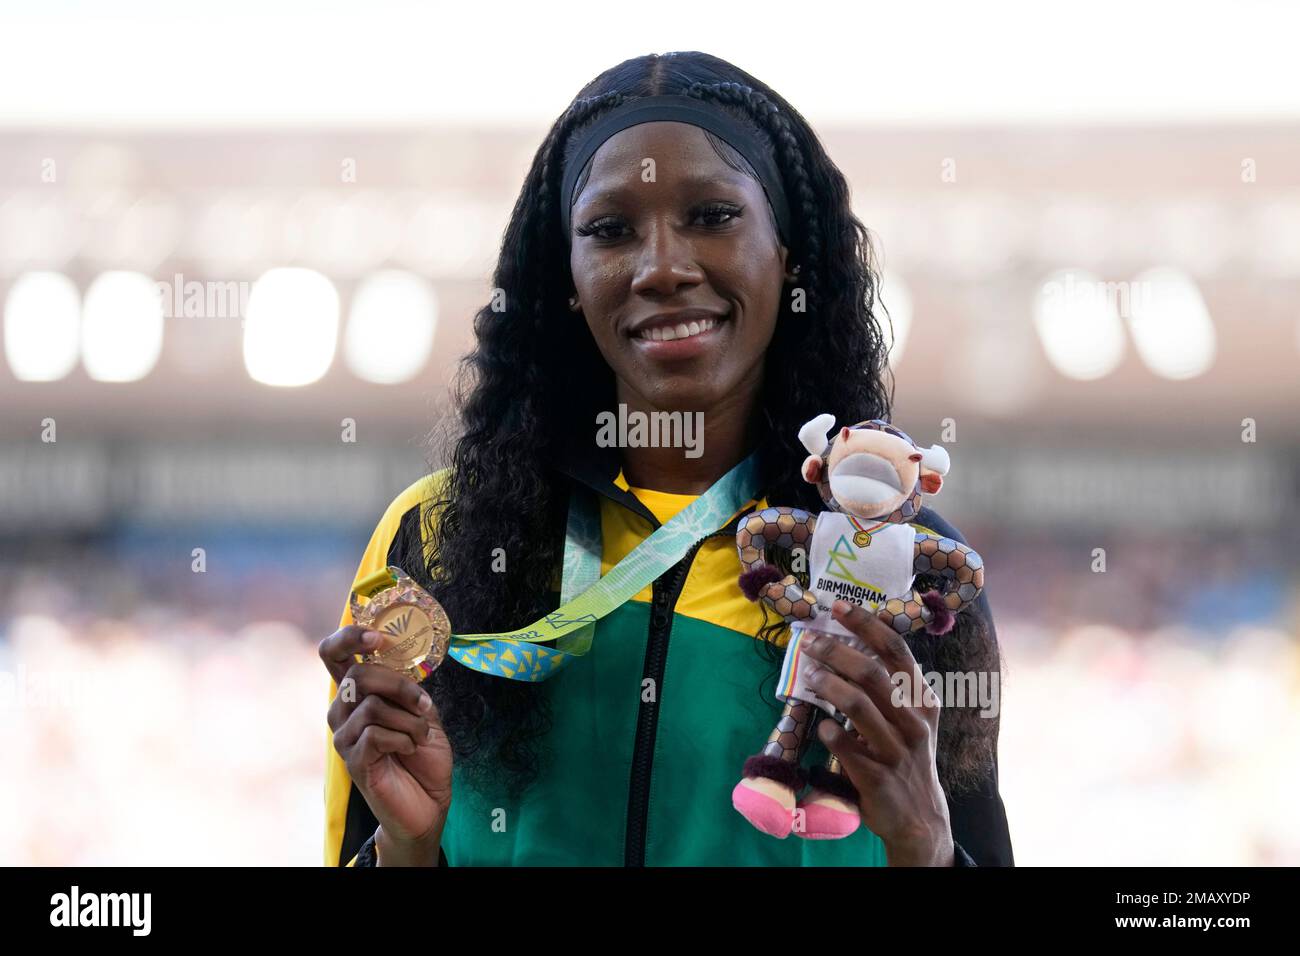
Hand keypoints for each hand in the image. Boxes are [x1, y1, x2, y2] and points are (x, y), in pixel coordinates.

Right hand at [321, 625, 452, 863]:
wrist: (428, 803)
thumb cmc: (424, 756)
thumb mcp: (422, 711)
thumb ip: (408, 686)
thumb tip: (399, 660)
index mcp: (358, 693)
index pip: (333, 654)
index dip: (349, 637)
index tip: (377, 638)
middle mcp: (343, 711)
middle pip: (357, 676)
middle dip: (399, 685)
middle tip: (422, 705)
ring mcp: (343, 737)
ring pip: (372, 706)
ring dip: (409, 720)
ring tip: (419, 736)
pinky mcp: (352, 761)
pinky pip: (375, 733)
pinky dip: (403, 738)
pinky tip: (408, 750)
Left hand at [799, 600, 955, 866]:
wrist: (919, 817)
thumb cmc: (906, 757)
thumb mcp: (911, 718)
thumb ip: (889, 687)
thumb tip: (848, 644)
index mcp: (921, 700)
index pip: (896, 651)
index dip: (867, 625)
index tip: (838, 608)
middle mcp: (913, 720)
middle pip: (873, 673)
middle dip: (837, 652)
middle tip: (811, 643)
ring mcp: (897, 750)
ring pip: (859, 707)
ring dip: (830, 687)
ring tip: (810, 678)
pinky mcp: (878, 777)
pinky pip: (848, 748)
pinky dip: (831, 735)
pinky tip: (821, 730)